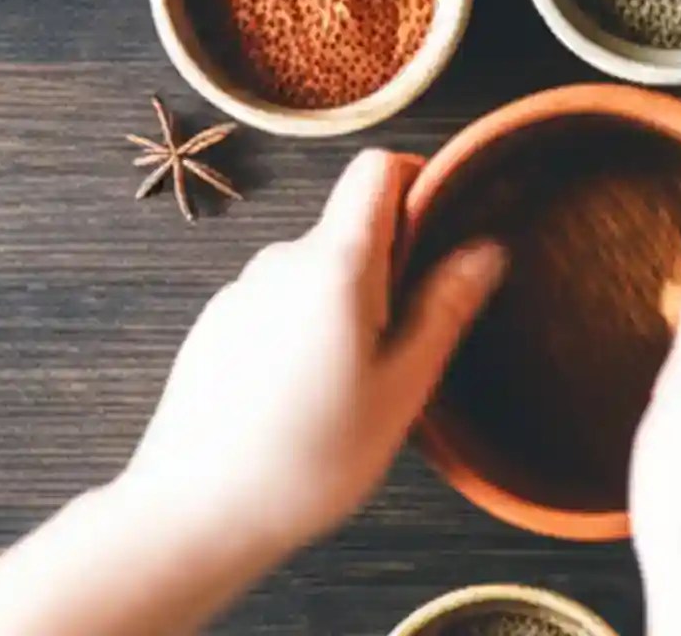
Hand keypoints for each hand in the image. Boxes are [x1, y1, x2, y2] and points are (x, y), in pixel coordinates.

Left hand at [118, 149, 506, 546]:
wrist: (196, 512)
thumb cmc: (310, 458)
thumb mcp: (403, 386)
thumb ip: (445, 307)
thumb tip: (484, 249)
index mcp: (335, 264)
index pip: (378, 169)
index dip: (418, 184)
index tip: (440, 234)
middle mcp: (281, 261)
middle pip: (351, 229)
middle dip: (390, 272)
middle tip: (404, 348)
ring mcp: (241, 292)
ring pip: (316, 273)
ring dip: (347, 308)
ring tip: (351, 388)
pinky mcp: (216, 326)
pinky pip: (279, 305)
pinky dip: (304, 332)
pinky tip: (303, 400)